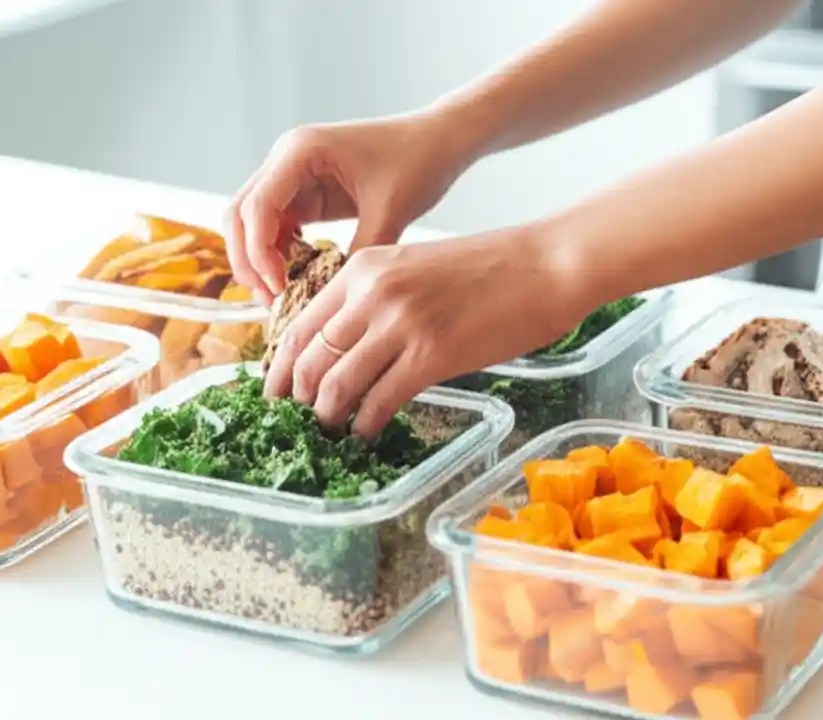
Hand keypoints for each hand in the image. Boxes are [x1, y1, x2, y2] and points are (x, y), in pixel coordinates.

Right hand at [224, 112, 475, 303]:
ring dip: (259, 259)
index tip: (279, 287)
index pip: (256, 206)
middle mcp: (287, 158)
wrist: (440, 139)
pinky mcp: (308, 192)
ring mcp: (294, 174)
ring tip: (281, 297)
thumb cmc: (419, 161)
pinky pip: (279, 226)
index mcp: (301, 150)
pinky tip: (297, 280)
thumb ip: (359, 252)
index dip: (258, 252)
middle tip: (270, 299)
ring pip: (253, 222)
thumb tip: (331, 298)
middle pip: (240, 213)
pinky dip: (280, 254)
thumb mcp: (390, 210)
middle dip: (248, 259)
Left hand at [261, 227, 592, 436]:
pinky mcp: (430, 354)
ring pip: (336, 384)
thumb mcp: (419, 268)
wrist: (547, 265)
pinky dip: (365, 426)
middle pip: (309, 358)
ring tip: (331, 435)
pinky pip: (379, 401)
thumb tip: (353, 346)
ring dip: (328, 418)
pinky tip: (367, 437)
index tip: (276, 394)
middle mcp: (372, 293)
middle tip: (297, 425)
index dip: (280, 368)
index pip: (299, 324)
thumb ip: (380, 299)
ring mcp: (400, 324)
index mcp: (364, 268)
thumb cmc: (494, 269)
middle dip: (296, 400)